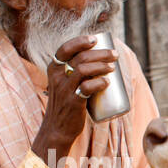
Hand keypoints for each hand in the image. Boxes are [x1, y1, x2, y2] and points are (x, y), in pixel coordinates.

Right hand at [31, 35, 119, 166]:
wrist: (57, 128)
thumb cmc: (66, 104)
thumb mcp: (64, 85)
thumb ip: (75, 74)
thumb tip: (99, 62)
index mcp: (54, 69)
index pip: (65, 49)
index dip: (80, 41)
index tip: (95, 39)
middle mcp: (57, 76)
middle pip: (79, 57)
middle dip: (99, 53)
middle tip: (114, 55)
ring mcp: (64, 89)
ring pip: (82, 70)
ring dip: (101, 65)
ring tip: (113, 67)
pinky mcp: (73, 102)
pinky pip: (86, 88)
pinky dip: (99, 83)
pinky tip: (107, 82)